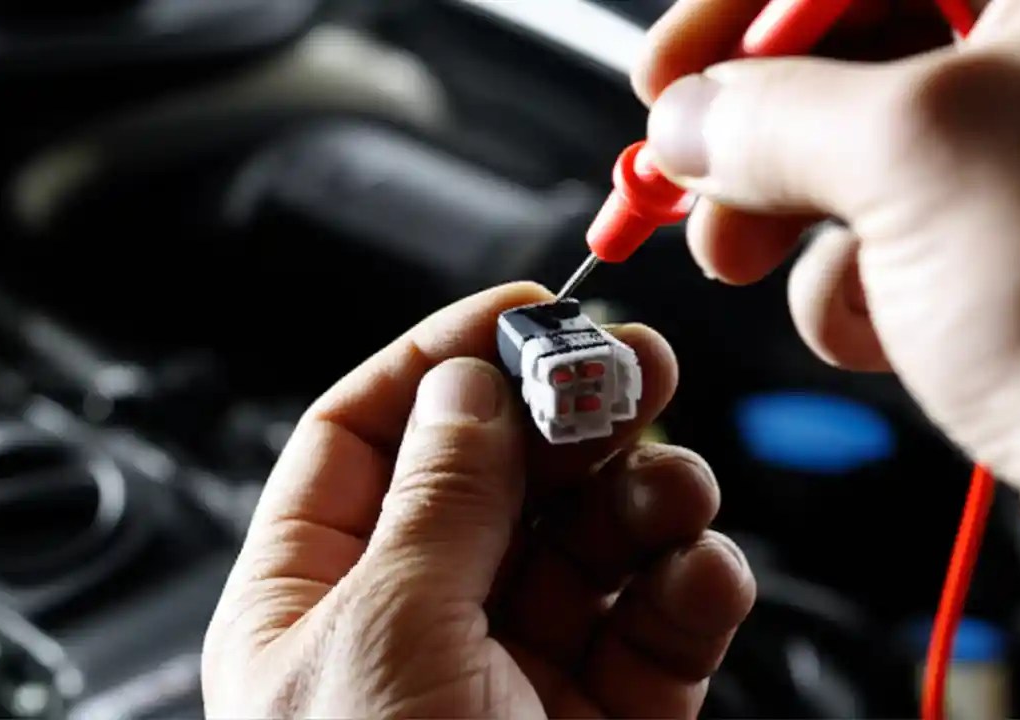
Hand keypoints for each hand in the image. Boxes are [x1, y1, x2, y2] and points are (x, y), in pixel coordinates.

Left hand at [202, 283, 754, 717]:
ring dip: (644, 492)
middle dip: (567, 414)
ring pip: (593, 534)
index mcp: (319, 595)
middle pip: (501, 472)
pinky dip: (693, 577)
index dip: (443, 360)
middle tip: (631, 368)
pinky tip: (701, 567)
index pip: (372, 435)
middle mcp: (420, 620)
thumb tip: (470, 383)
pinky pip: (661, 615)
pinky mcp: (612, 709)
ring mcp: (522, 663)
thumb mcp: (383, 636)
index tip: (521, 311)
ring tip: (672, 482)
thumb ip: (438, 498)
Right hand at [635, 0, 1019, 713]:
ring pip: (870, 152)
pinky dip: (858, 284)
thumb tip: (692, 115)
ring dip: (791, 213)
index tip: (669, 70)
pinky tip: (871, 330)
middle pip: (861, 48)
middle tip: (684, 171)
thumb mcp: (907, 158)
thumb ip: (769, 113)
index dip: (746, 10)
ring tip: (745, 260)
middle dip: (759, 124)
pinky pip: (905, 238)